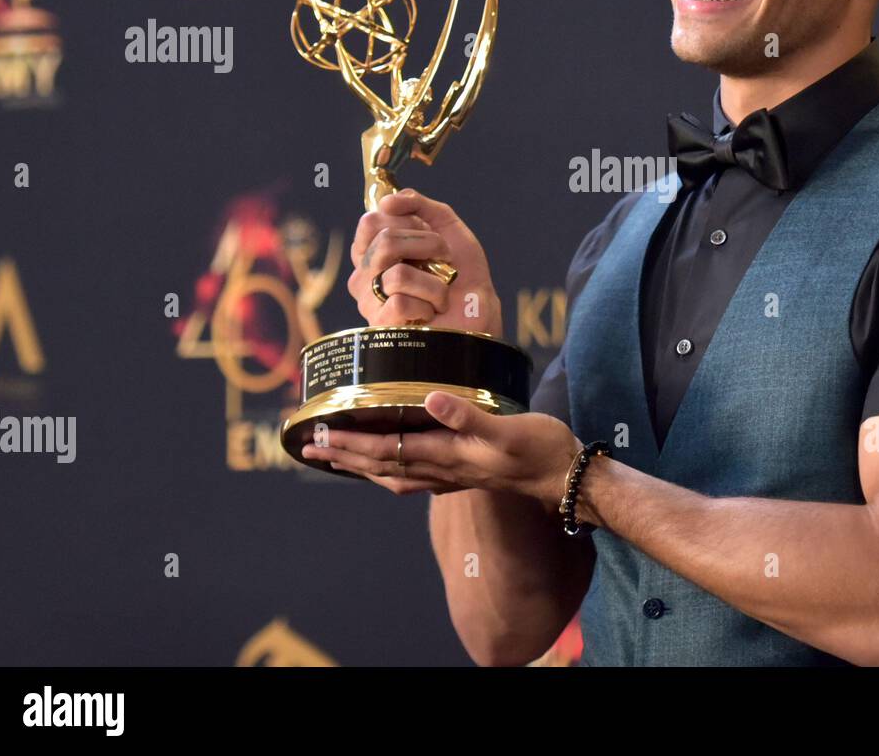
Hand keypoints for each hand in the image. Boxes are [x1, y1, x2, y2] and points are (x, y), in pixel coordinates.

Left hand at [301, 390, 583, 509]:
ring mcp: (453, 474)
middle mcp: (443, 469)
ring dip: (362, 465)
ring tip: (339, 458)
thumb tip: (430, 399)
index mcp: (447, 455)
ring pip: (394, 473)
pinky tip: (392, 464)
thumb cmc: (541, 451)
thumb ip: (467, 416)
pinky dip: (391, 468)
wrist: (568, 478)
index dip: (350, 443)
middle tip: (310, 447)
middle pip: (381, 465)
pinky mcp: (465, 472)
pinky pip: (414, 474)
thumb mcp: (507, 427)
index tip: (320, 436)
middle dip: (344, 456)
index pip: (385, 449)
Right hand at [348, 189, 502, 335]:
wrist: (479, 308)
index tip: (428, 233)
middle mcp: (365, 273)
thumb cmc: (461, 272)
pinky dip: (430, 303)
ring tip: (440, 292)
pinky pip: (401, 301)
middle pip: (385, 242)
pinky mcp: (382, 324)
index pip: (371, 221)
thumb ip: (418, 204)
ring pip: (397, 274)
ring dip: (435, 282)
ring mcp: (369, 301)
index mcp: (374, 249)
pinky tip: (431, 312)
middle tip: (443, 262)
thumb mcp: (446, 227)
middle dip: (428, 247)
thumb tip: (386, 201)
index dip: (407, 222)